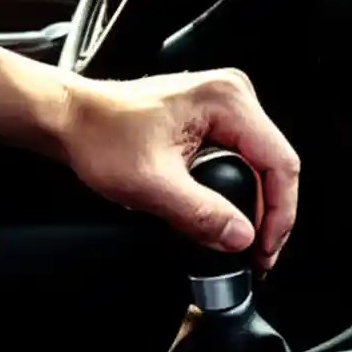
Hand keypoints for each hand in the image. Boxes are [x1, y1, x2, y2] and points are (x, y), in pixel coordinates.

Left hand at [58, 69, 298, 269]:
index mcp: (227, 100)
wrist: (71, 120)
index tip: (265, 249)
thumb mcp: (151, 183)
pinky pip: (243, 160)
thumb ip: (201, 214)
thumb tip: (240, 238)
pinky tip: (232, 217)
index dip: (280, 214)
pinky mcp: (214, 121)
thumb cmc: (100, 134)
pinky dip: (241, 192)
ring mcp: (225, 107)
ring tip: (245, 242)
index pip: (280, 162)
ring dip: (257, 206)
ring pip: (262, 165)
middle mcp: (232, 96)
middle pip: (275, 165)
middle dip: (270, 215)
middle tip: (256, 255)